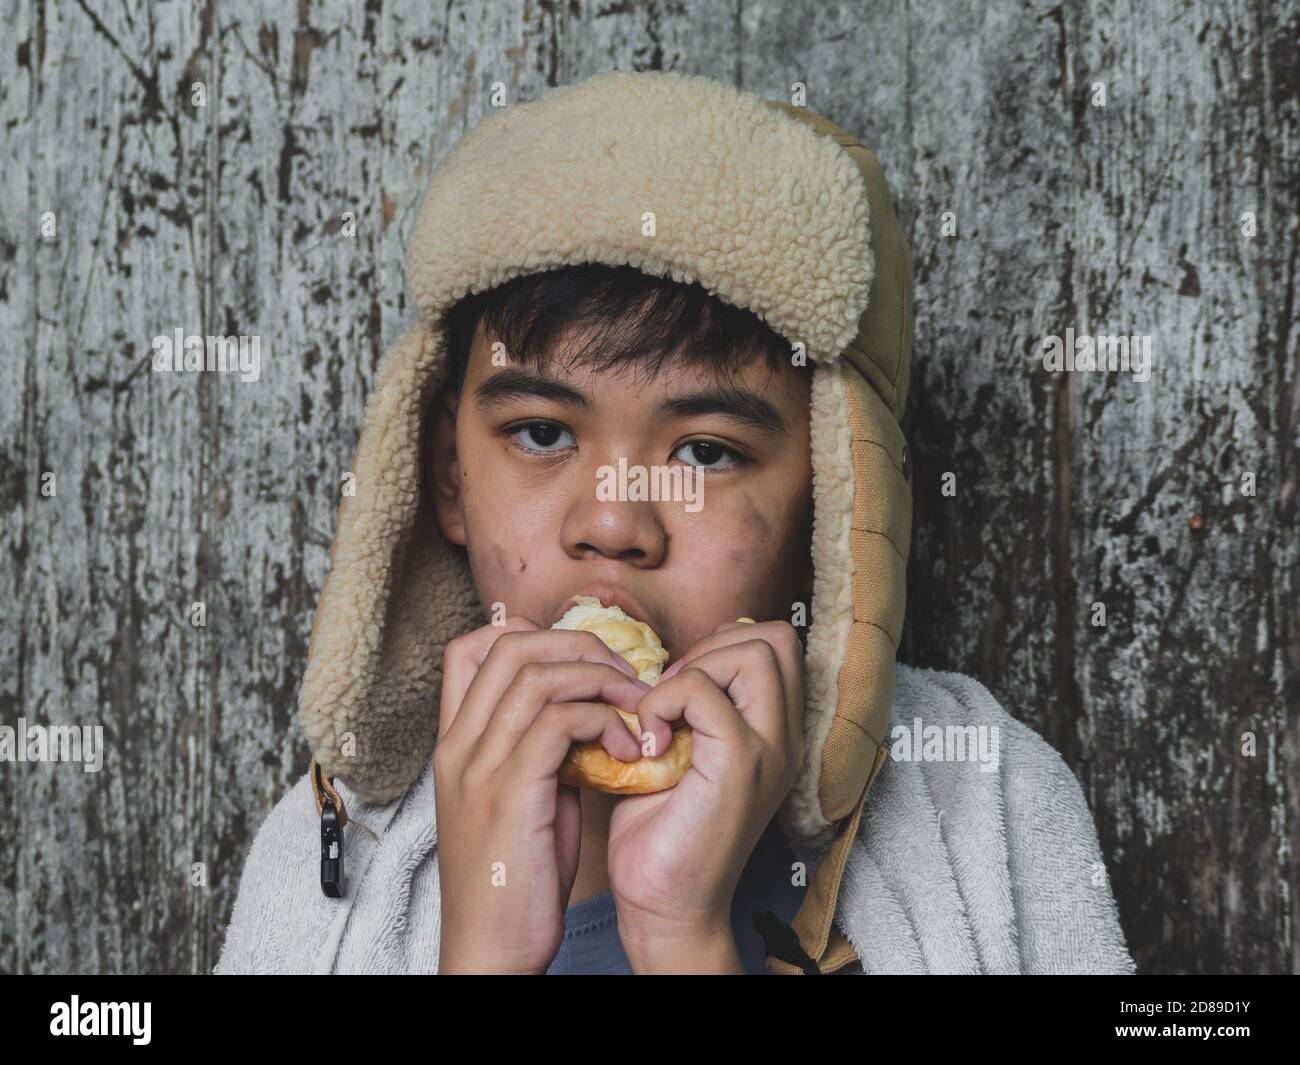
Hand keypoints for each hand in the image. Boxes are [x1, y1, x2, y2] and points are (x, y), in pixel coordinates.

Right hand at [433, 616, 651, 973]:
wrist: (491, 948)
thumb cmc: (515, 880)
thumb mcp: (523, 800)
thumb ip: (542, 752)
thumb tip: (588, 715)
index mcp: (455, 742)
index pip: (471, 648)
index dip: (532, 635)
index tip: (585, 665)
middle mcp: (458, 744)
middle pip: (511, 644)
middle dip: (581, 647)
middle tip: (627, 678)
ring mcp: (478, 766)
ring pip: (538, 674)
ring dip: (603, 681)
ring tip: (637, 711)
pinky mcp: (509, 794)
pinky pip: (560, 723)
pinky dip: (604, 722)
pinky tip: (629, 750)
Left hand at [604, 619, 804, 972]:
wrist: (664, 905)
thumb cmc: (661, 831)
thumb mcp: (680, 752)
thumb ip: (686, 706)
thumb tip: (660, 662)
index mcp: (776, 733)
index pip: (775, 644)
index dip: (721, 647)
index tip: (678, 690)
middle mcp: (785, 737)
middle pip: (774, 636)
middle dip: (711, 649)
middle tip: (672, 699)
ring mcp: (770, 748)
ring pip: (751, 649)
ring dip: (691, 670)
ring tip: (663, 717)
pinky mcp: (740, 762)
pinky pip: (700, 689)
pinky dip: (661, 702)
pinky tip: (649, 742)